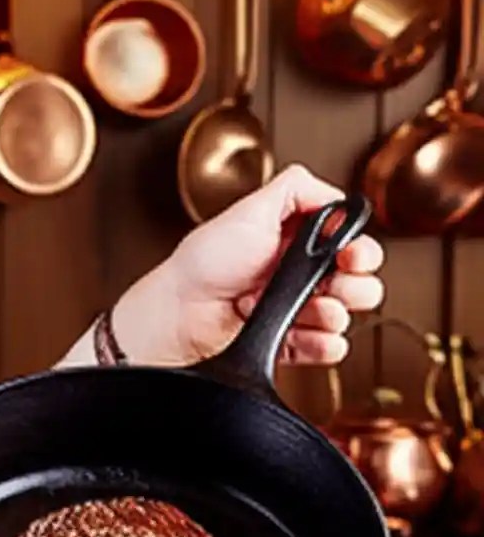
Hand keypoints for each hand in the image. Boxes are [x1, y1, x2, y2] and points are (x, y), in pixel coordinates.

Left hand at [111, 165, 385, 366]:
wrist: (178, 315)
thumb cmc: (202, 264)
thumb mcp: (248, 210)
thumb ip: (294, 189)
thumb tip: (336, 194)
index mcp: (291, 238)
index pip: (348, 241)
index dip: (359, 249)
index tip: (351, 255)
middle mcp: (294, 272)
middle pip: (357, 280)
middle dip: (355, 285)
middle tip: (335, 284)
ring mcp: (291, 307)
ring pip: (345, 315)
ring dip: (335, 314)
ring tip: (310, 309)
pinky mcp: (287, 340)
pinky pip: (326, 346)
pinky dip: (322, 343)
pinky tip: (303, 333)